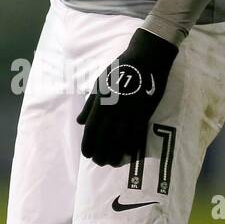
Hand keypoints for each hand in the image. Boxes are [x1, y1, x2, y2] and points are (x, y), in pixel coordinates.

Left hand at [76, 28, 177, 166]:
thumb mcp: (99, 84)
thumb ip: (90, 104)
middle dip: (100, 153)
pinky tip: (129, 154)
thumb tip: (80, 121)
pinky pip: (136, 134)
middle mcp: (112, 110)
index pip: (90, 129)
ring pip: (120, 140)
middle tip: (99, 163)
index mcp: (100, 102)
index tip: (87, 154)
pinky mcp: (144, 113)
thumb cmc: (120, 70)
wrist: (144, 60)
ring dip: (115, 154)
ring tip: (112, 163)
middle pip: (103, 137)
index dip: (88, 144)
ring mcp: (128, 113)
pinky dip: (132, 146)